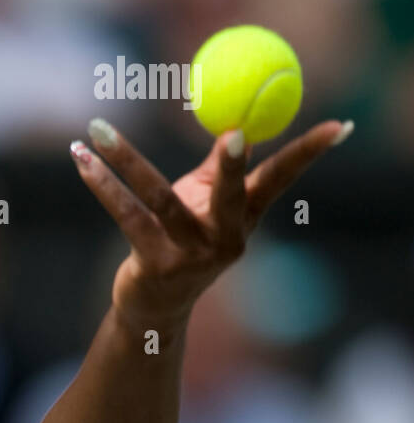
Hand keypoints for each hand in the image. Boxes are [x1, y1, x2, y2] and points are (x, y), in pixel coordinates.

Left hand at [71, 118, 352, 333]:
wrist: (153, 307)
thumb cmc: (182, 242)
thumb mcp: (205, 204)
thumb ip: (216, 166)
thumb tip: (234, 115)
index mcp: (243, 218)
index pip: (281, 179)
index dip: (310, 153)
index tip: (339, 126)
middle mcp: (224, 239)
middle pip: (231, 194)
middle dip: (232, 164)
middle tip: (233, 134)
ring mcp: (189, 256)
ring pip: (158, 198)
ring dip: (125, 159)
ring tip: (98, 129)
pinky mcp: (154, 265)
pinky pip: (125, 215)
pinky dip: (102, 184)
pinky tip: (82, 157)